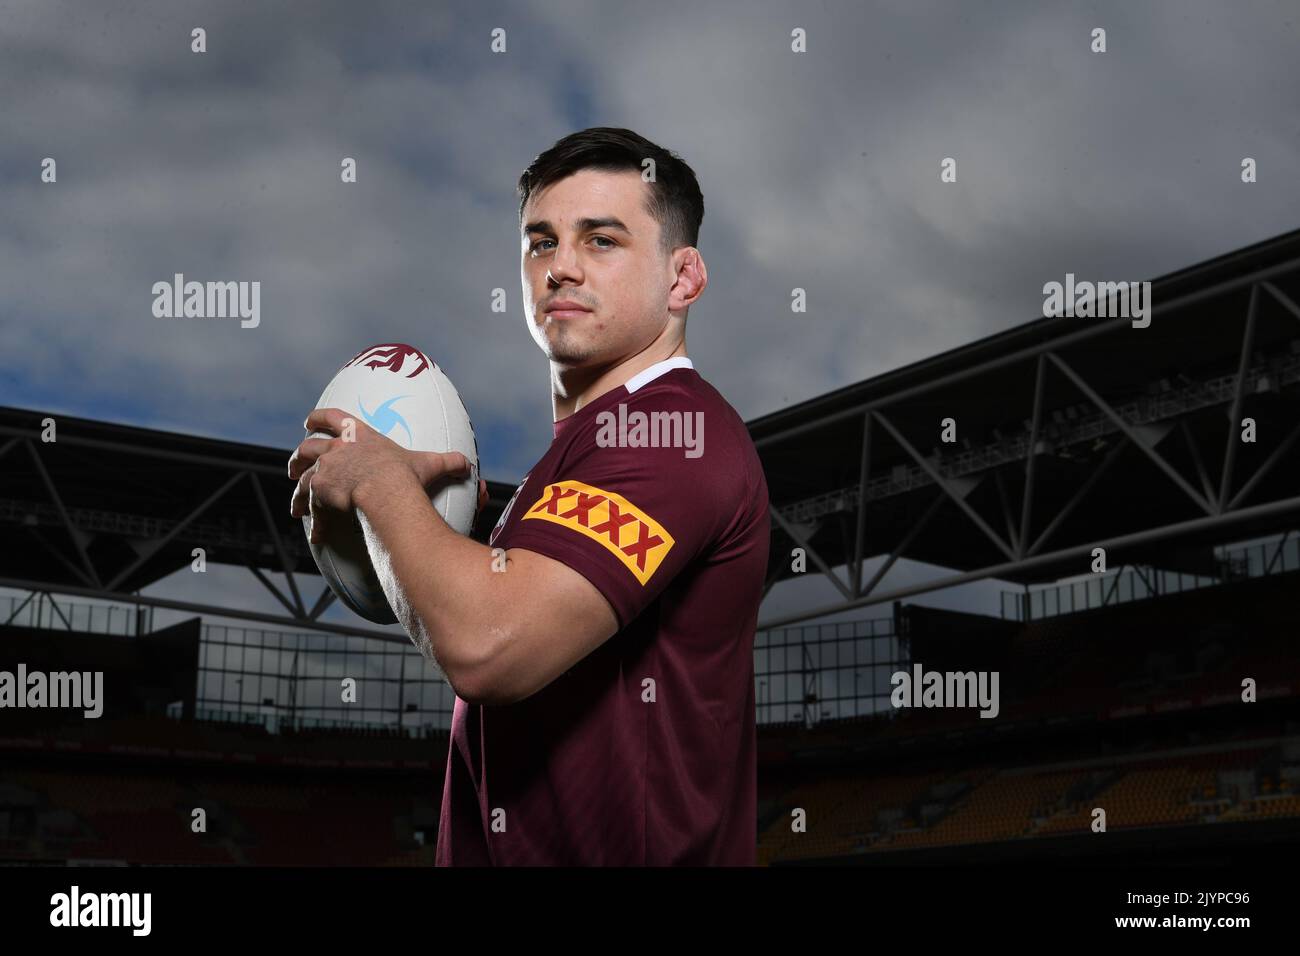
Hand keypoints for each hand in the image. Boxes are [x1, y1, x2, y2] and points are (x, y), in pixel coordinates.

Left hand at [288, 407, 471, 543]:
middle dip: (299, 457)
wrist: (386, 492)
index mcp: (359, 434)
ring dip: (297, 488)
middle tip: (294, 466)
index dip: (319, 417)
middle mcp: (337, 448)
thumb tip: (469, 465)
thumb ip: (448, 462)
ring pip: (303, 476)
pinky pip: (311, 506)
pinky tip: (315, 533)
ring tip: (296, 503)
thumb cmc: (406, 476)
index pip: (333, 416)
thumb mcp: (429, 465)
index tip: (308, 420)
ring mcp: (326, 469)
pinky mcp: (319, 491)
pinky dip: (312, 520)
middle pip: (309, 446)